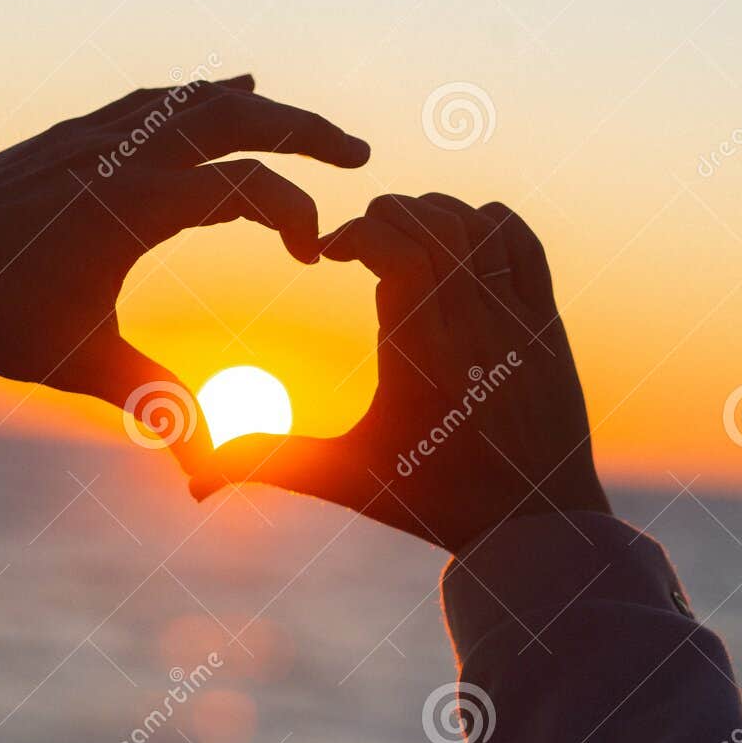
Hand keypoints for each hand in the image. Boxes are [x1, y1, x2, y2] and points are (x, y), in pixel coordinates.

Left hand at [0, 75, 368, 466]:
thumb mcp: (78, 362)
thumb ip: (155, 403)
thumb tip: (207, 471)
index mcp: (137, 203)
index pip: (249, 187)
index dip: (297, 215)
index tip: (312, 260)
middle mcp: (124, 152)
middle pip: (239, 114)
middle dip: (307, 131)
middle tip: (360, 153)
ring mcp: (98, 134)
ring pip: (197, 96)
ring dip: (259, 106)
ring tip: (304, 126)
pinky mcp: (75, 133)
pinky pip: (154, 97)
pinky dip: (200, 94)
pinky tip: (220, 91)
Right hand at [188, 194, 607, 552]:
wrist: (535, 528)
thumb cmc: (435, 503)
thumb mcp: (346, 479)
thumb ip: (270, 465)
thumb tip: (194, 481)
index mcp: (422, 356)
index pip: (399, 250)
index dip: (357, 233)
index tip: (326, 254)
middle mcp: (476, 328)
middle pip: (436, 223)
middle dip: (387, 215)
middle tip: (359, 241)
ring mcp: (518, 321)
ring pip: (479, 223)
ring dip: (433, 214)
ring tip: (401, 239)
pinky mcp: (548, 321)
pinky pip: (523, 241)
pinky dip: (486, 223)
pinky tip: (455, 246)